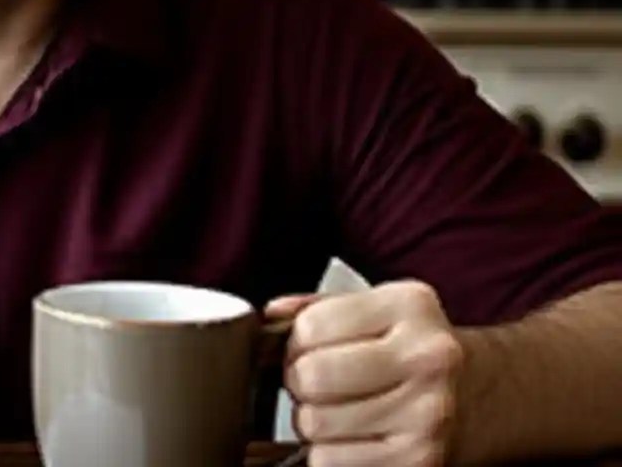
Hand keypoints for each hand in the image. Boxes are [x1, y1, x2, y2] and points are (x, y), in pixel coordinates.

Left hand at [267, 280, 463, 466]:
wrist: (486, 395)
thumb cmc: (418, 352)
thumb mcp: (378, 310)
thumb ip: (318, 308)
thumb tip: (269, 317)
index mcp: (410, 306)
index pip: (310, 327)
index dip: (294, 342)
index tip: (307, 349)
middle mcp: (427, 358)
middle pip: (311, 376)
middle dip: (300, 382)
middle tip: (316, 383)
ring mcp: (427, 413)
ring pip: (315, 424)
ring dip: (312, 421)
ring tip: (337, 410)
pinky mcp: (419, 461)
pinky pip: (330, 462)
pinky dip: (327, 454)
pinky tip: (352, 437)